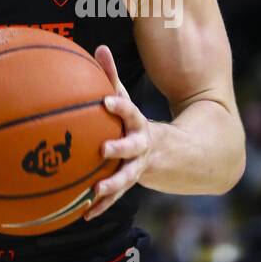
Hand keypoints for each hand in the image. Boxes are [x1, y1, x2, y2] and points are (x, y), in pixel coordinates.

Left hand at [84, 45, 152, 220]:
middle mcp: (140, 147)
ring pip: (126, 177)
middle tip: (103, 150)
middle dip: (118, 149)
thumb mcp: (127, 100)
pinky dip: (100, 205)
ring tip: (94, 191)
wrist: (177, 155)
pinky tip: (83, 214)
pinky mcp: (131, 183)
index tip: (106, 102)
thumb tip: (99, 47)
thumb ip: (111, 76)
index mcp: (138, 124)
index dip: (119, 106)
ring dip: (111, 185)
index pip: (130, 111)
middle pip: (131, 148)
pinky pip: (115, 196)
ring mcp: (138, 167)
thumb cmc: (135, 121)